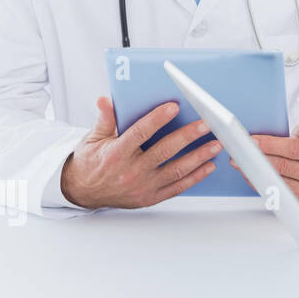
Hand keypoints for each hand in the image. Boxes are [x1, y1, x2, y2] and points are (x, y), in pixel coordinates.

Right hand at [61, 97, 220, 208]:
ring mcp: (142, 187)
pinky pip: (177, 187)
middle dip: (188, 136)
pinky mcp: (150, 197)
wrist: (83, 191)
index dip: (157, 119)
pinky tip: (209, 166)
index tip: (174, 106)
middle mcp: (131, 171)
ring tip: (216, 145)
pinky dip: (195, 177)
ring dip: (199, 157)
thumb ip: (104, 119)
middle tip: (207, 124)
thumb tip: (105, 100)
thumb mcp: (93, 138)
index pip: (140, 133)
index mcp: (116, 154)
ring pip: (176, 170)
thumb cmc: (91, 162)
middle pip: (164, 151)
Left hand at [229, 117, 298, 212]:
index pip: (294, 149)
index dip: (270, 145)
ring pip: (277, 183)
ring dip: (256, 173)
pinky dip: (261, 186)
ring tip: (242, 162)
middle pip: (283, 167)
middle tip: (240, 151)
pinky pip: (276, 196)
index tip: (252, 141)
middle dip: (258, 158)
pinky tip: (253, 176)